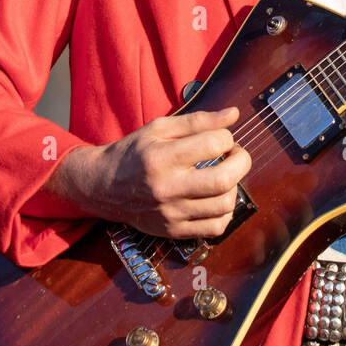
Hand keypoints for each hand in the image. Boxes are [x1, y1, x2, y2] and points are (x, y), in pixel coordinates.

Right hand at [51, 107, 250, 237]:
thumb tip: (233, 114)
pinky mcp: (174, 231)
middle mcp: (166, 188)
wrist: (104, 187)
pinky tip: (217, 198)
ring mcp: (171, 214)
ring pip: (224, 206)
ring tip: (224, 175)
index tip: (222, 138)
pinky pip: (216, 228)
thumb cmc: (134, 153)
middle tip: (235, 155)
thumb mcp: (160, 128)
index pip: (213, 144)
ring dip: (234, 187)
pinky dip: (225, 212)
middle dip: (241, 162)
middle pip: (223, 180)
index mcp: (161, 157)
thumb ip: (198, 120)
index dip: (227, 137)